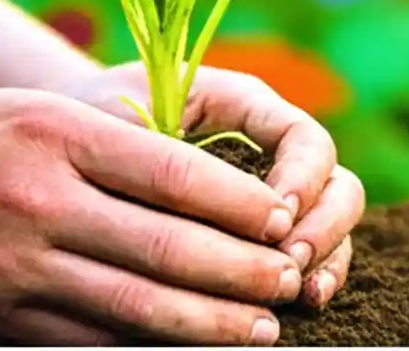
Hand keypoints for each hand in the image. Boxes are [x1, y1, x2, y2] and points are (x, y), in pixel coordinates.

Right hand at [0, 88, 304, 344]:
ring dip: (209, 323)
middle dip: (241, 271)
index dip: (239, 202)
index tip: (284, 219)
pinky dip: (148, 348)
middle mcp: (39, 200)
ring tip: (261, 328)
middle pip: (165, 246)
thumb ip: (126, 140)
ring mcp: (16, 267)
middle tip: (290, 281)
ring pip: (135, 306)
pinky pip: (90, 341)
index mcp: (59, 134)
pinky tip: (190, 348)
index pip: (173, 173)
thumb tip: (222, 187)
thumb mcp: (46, 111)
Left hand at [62, 62, 364, 306]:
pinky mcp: (271, 233)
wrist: (70, 142)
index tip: (277, 214)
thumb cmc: (92, 122)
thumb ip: (160, 155)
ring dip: (328, 256)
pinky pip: (317, 254)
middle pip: (336, 182)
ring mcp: (280, 192)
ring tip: (301, 291)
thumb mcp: (118, 124)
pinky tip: (302, 303)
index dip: (303, 175)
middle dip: (324, 225)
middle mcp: (275, 148)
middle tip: (288, 262)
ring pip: (338, 221)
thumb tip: (186, 209)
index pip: (302, 136)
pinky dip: (318, 276)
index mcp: (246, 106)